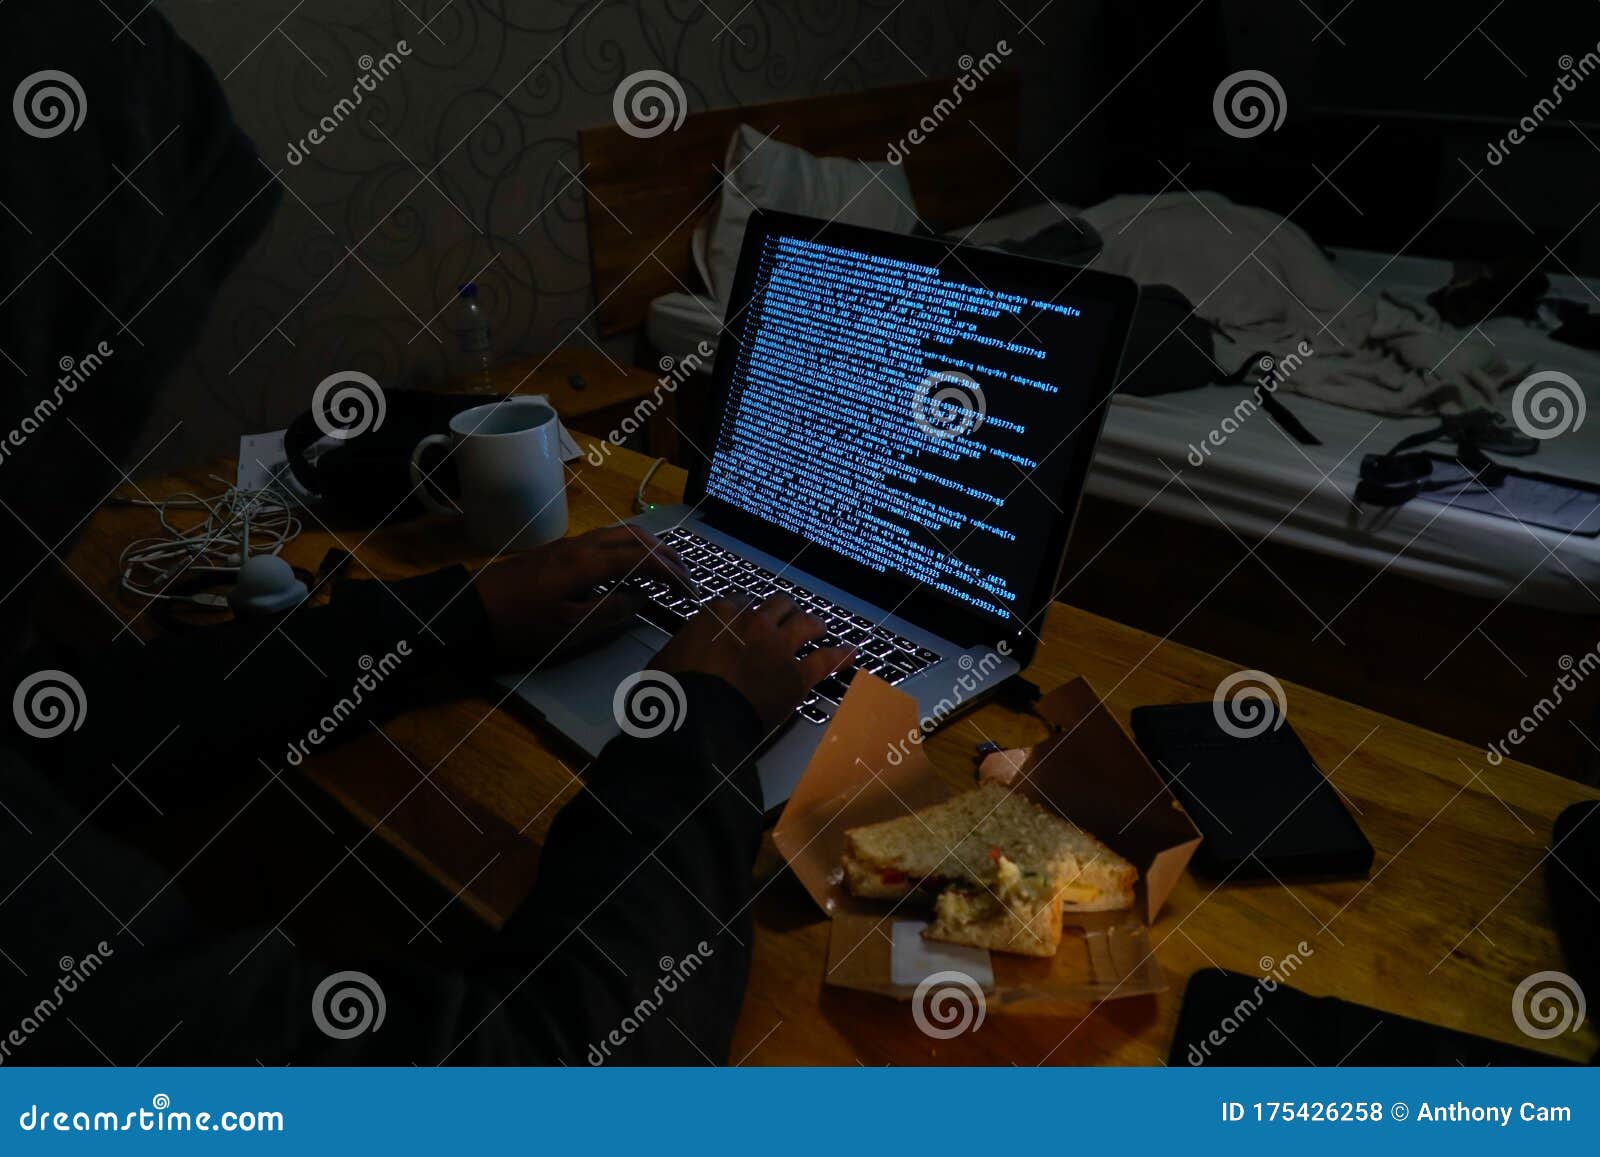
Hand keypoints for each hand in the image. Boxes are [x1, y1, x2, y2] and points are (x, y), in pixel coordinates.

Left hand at [471, 525, 694, 659]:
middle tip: (684, 574)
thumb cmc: (519, 623)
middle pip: (635, 537)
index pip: (643, 559)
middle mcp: (582, 545)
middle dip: (665, 553)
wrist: (471, 609)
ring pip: (619, 534)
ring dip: (646, 547)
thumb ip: (609, 612)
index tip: (690, 589)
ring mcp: (568, 545)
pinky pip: (604, 540)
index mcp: (589, 562)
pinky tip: (626, 569)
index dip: (671, 572)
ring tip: (662, 568)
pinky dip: (627, 549)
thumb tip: (639, 600)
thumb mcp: (567, 628)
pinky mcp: (557, 552)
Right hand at [649, 595, 854, 730]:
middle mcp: (752, 622)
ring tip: (820, 626)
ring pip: (804, 624)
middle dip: (783, 609)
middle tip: (788, 614)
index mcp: (719, 614)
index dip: (744, 609)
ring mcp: (778, 647)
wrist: (697, 719)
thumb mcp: (666, 659)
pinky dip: (840, 655)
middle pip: (776, 605)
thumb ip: (685, 649)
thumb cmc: (674, 692)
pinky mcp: (796, 676)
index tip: (745, 615)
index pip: (738, 601)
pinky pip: (826, 661)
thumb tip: (681, 658)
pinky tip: (851, 651)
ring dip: (813, 623)